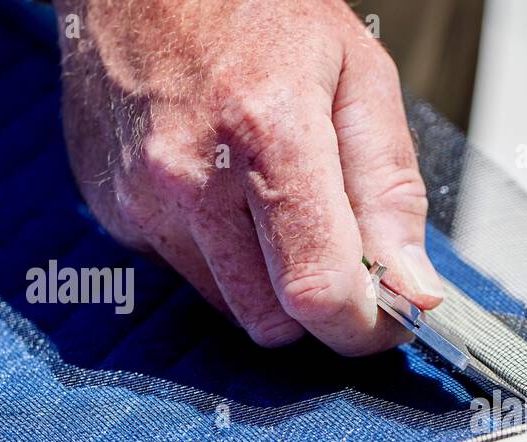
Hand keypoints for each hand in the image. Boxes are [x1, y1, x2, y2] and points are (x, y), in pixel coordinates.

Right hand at [53, 0, 441, 351]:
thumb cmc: (259, 9)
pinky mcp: (115, 211)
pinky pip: (190, 273)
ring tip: (273, 197)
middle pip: (275, 319)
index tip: (386, 317)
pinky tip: (224, 189)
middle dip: (320, 303)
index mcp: (267, 134)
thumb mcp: (361, 76)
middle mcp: (192, 177)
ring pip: (233, 306)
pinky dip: (221, 252)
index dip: (363, 325)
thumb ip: (391, 192)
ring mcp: (143, 199)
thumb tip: (411, 290)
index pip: (318, 291)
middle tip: (340, 248)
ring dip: (268, 279)